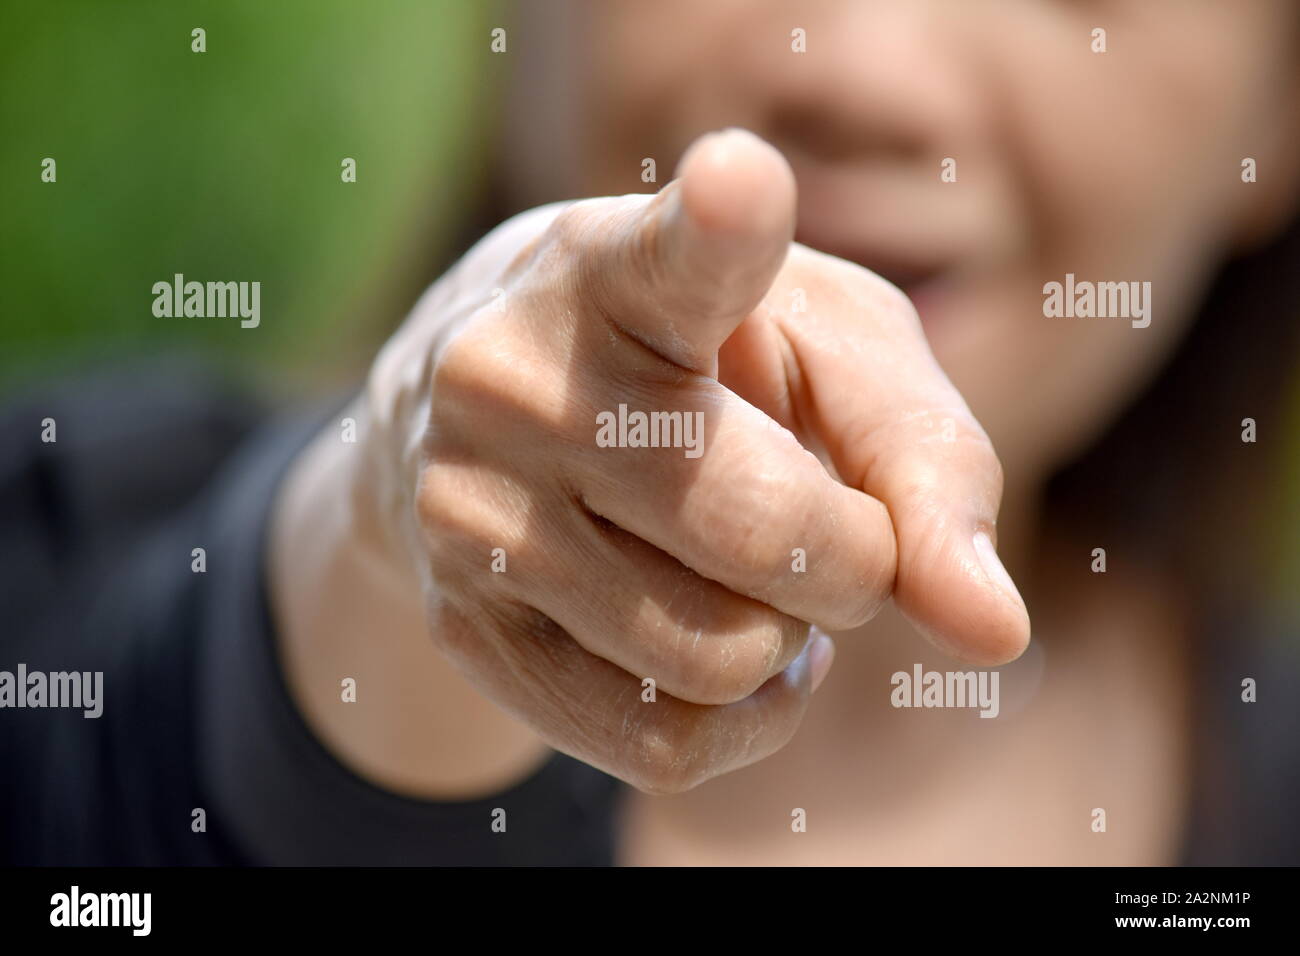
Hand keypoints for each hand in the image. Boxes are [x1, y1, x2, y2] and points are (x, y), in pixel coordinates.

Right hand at [359, 128, 1029, 793]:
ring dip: (787, 643)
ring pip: (720, 660)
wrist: (481, 419)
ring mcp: (468, 512)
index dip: (721, 228)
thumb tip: (992, 633)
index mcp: (614, 268)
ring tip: (750, 577)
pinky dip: (740, 719)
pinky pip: (663, 745)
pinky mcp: (462, 630)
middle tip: (827, 526)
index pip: (675, 256)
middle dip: (850, 559)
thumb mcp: (830, 357)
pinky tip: (720, 650)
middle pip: (769, 535)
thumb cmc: (702, 367)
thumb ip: (926, 465)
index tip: (742, 184)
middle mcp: (514, 381)